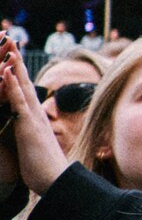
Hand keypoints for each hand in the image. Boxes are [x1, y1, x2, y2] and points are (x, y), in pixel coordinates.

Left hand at [0, 43, 65, 198]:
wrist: (55, 181)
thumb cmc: (43, 167)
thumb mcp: (31, 144)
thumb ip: (27, 132)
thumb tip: (23, 128)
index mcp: (33, 116)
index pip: (23, 88)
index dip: (16, 70)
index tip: (10, 53)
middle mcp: (35, 112)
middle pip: (23, 79)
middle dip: (15, 58)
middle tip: (8, 38)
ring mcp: (32, 117)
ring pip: (21, 85)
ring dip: (14, 64)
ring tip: (8, 45)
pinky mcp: (28, 125)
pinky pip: (18, 101)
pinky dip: (12, 84)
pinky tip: (7, 70)